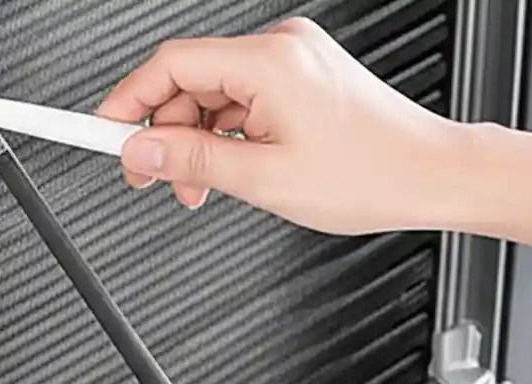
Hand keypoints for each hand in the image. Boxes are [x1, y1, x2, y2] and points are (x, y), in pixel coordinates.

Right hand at [96, 17, 465, 234]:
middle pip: (187, 80)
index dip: (126, 102)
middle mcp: (281, 48)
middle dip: (164, 132)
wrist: (434, 175)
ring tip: (202, 186)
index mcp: (269, 61)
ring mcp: (292, 60)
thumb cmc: (372, 173)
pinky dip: (226, 134)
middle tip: (153, 178)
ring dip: (196, 140)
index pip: (169, 65)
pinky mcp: (300, 76)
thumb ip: (190, 160)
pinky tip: (231, 167)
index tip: (97, 130)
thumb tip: (139, 150)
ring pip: (212, 94)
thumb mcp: (263, 178)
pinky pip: (240, 98)